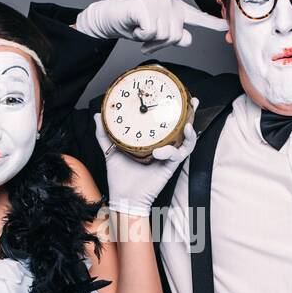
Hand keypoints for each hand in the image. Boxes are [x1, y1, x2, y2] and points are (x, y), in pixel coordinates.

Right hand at [74, 0, 227, 53]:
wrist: (109, 17)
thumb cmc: (133, 24)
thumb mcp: (157, 34)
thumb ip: (174, 36)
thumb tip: (188, 39)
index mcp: (175, 8)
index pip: (197, 17)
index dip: (212, 24)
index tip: (226, 27)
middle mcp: (170, 2)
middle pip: (176, 36)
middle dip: (160, 43)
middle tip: (146, 38)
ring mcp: (158, 1)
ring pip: (164, 35)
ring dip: (149, 40)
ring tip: (140, 31)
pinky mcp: (145, 5)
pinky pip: (151, 32)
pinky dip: (140, 34)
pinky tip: (135, 25)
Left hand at [95, 99, 198, 215]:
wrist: (124, 197)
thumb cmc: (120, 177)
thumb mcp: (110, 150)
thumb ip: (105, 134)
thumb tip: (98, 115)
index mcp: (151, 142)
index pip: (165, 124)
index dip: (172, 110)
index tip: (174, 95)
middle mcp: (163, 147)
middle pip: (180, 129)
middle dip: (190, 115)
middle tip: (193, 101)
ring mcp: (168, 157)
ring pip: (186, 141)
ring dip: (189, 131)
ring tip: (187, 123)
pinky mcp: (170, 167)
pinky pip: (180, 154)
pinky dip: (177, 148)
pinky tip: (167, 146)